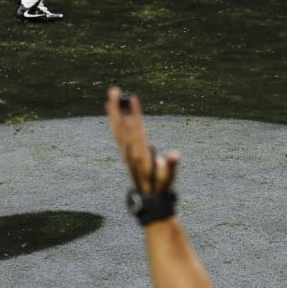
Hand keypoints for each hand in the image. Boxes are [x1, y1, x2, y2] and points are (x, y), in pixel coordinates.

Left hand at [106, 88, 181, 223]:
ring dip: (114, 111)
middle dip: (117, 108)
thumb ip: (170, 165)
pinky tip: (113, 111)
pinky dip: (114, 120)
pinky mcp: (126, 151)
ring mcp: (126, 151)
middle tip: (114, 90)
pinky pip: (117, 133)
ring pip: (117, 128)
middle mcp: (130, 151)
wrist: (149, 197)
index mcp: (141, 154)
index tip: (133, 99)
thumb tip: (174, 155)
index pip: (137, 130)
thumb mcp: (168, 176)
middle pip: (121, 126)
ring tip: (112, 95)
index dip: (134, 114)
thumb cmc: (161, 184)